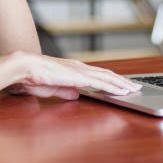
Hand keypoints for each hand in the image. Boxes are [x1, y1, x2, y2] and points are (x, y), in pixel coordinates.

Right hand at [12, 52, 141, 98]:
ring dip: (122, 84)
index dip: (111, 79)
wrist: (27, 67)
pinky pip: (101, 83)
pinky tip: (122, 91)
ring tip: (134, 89)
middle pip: (107, 74)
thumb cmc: (35, 76)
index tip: (121, 84)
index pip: (97, 74)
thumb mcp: (54, 87)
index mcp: (74, 69)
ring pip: (107, 78)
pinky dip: (113, 87)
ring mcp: (81, 71)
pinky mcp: (80, 77)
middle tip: (135, 86)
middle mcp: (80, 68)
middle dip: (122, 81)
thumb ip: (66, 91)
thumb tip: (76, 94)